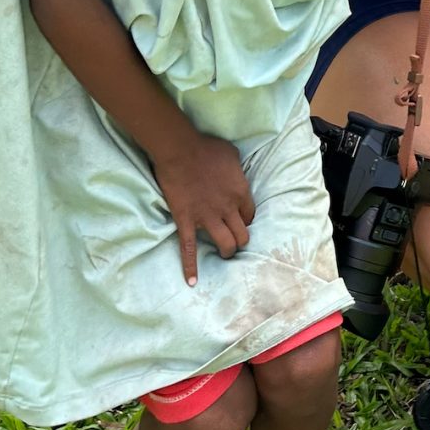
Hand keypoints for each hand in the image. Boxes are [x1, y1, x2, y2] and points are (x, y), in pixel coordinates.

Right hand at [152, 131, 254, 284]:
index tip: (240, 221)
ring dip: (226, 251)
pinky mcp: (186, 221)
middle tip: (234, 240)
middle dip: (239, 240)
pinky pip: (189, 248)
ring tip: (224, 254)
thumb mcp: (232, 155)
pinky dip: (190, 266)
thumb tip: (237, 174)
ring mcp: (207, 217)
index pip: (250, 215)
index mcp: (241, 193)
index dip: (245, 220)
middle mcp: (228, 209)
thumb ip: (237, 169)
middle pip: (241, 234)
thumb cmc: (206, 148)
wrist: (179, 150)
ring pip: (225, 244)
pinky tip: (192, 282)